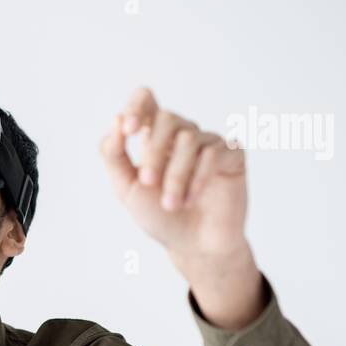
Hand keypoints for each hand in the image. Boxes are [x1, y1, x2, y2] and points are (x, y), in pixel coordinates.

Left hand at [99, 87, 264, 328]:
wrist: (192, 246)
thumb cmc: (159, 216)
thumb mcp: (126, 188)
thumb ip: (114, 155)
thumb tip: (117, 119)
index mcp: (154, 136)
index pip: (146, 99)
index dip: (137, 106)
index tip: (129, 130)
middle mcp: (182, 133)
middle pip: (167, 117)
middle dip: (153, 153)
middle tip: (148, 183)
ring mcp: (209, 142)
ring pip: (189, 138)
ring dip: (175, 174)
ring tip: (171, 204)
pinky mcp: (232, 155)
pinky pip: (214, 152)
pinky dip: (197, 178)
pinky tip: (191, 199)